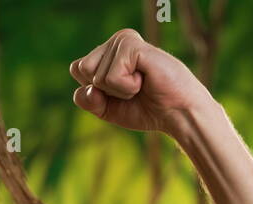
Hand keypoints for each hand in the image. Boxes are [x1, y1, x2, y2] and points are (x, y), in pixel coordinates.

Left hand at [69, 28, 214, 135]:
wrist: (176, 113)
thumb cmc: (146, 109)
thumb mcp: (108, 110)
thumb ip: (89, 100)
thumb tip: (86, 89)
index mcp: (108, 51)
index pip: (76, 69)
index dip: (93, 91)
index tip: (118, 94)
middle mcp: (115, 41)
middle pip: (81, 70)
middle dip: (104, 91)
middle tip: (131, 89)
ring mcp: (123, 40)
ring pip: (95, 75)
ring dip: (118, 91)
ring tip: (140, 84)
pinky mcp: (132, 45)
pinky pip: (111, 77)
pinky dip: (126, 88)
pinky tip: (144, 79)